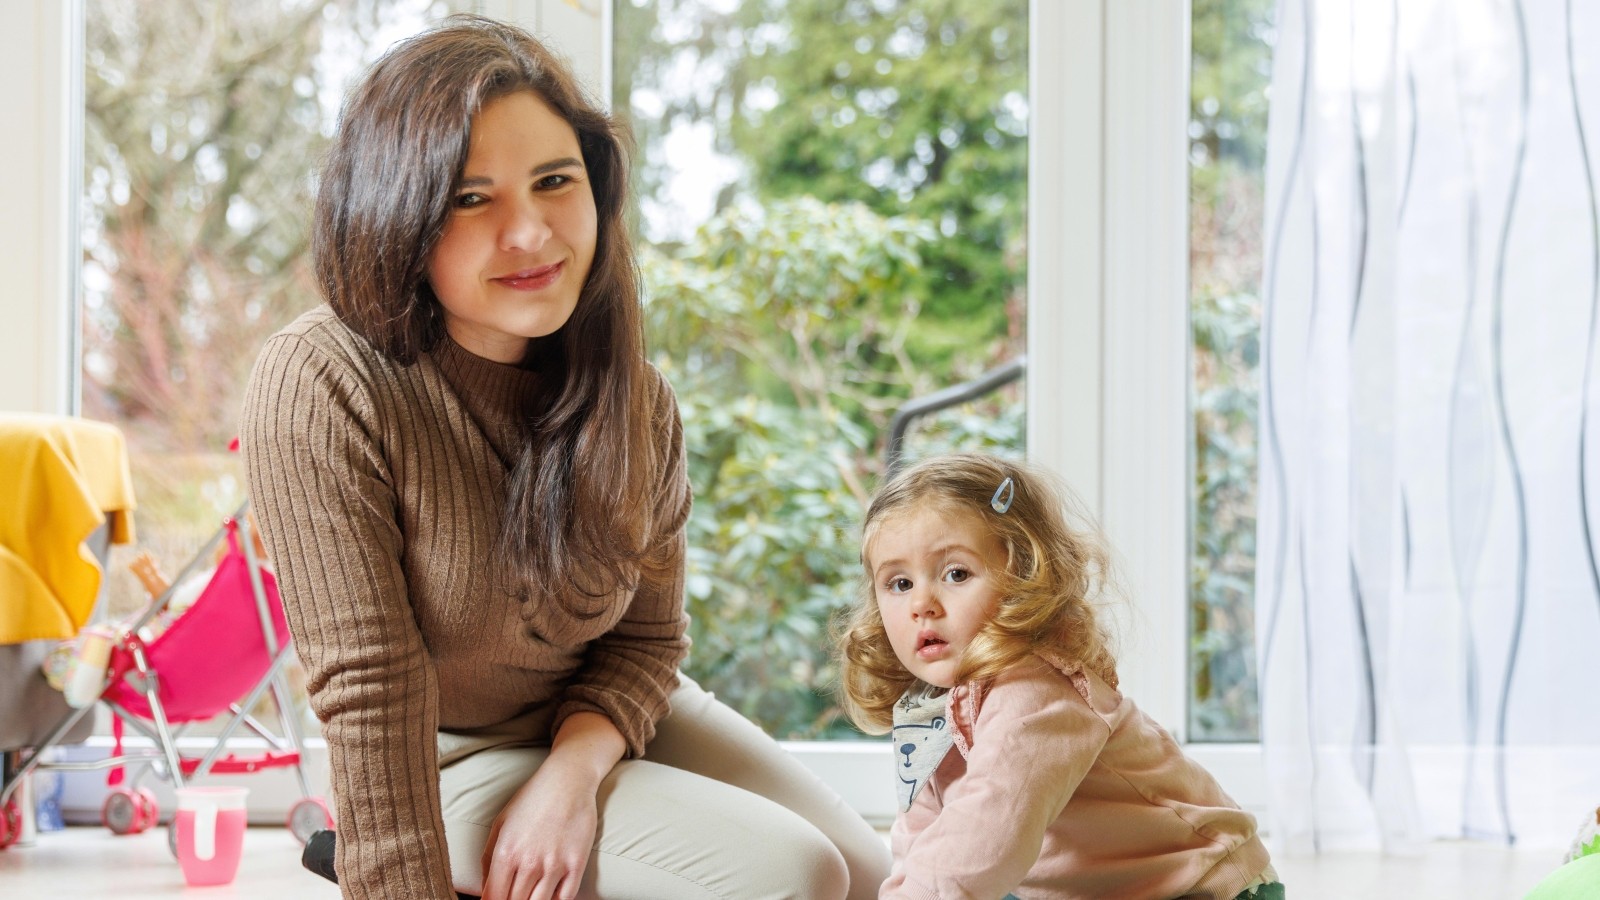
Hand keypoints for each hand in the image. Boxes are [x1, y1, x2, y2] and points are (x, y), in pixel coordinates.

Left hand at [480, 760, 597, 899]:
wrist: (567, 780)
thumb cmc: (532, 800)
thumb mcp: (500, 824)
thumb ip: (489, 860)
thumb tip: (486, 889)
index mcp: (506, 853)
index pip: (493, 898)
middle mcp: (529, 862)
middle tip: (514, 896)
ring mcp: (554, 864)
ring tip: (530, 896)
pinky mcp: (576, 864)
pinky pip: (565, 899)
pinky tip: (549, 897)